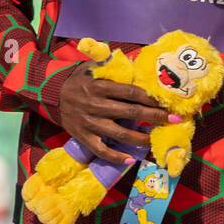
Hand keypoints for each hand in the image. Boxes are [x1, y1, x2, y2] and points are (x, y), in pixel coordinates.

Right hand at [56, 62, 176, 166]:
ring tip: (156, 141)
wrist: (50, 92)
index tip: (167, 103)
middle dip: (154, 117)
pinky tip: (130, 159)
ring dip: (140, 139)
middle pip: (130, 112)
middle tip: (174, 121)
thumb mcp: (92, 66)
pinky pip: (101, 150)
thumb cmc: (77, 78)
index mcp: (100, 86)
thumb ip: (113, 66)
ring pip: (119, 134)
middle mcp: (96, 105)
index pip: (131, 93)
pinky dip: (116, 156)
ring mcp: (89, 123)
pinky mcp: (83, 136)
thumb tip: (139, 63)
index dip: (150, 98)